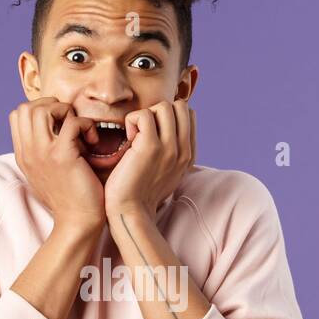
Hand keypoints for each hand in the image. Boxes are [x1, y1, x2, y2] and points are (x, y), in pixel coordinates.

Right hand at [9, 97, 105, 232]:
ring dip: (66, 112)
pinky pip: (72, 122)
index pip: (17, 114)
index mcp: (23, 155)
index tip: (59, 122)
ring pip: (44, 109)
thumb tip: (53, 128)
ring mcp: (42, 153)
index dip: (39, 109)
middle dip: (52, 105)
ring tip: (79, 129)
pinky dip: (86, 125)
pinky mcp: (61, 156)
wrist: (77, 222)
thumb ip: (42, 150)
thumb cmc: (69, 197)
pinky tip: (93, 141)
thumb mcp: (46, 172)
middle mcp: (28, 152)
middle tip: (69, 121)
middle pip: (26, 107)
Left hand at [103, 99, 195, 220]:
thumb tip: (167, 132)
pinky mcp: (151, 147)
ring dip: (146, 115)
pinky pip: (144, 114)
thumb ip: (172, 153)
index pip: (189, 116)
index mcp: (189, 156)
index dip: (169, 116)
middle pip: (181, 106)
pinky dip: (132, 120)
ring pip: (164, 106)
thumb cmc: (140, 194)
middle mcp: (184, 150)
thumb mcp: (166, 173)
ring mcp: (170, 148)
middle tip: (144, 131)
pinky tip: (128, 139)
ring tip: (136, 135)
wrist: (131, 212)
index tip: (153, 133)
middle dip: (159, 111)